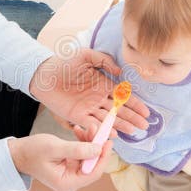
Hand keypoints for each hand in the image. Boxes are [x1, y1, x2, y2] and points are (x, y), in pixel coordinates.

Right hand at [8, 132, 112, 190]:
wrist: (17, 153)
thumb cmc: (32, 152)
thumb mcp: (55, 148)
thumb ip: (77, 149)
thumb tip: (98, 149)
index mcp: (67, 183)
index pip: (93, 173)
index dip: (103, 157)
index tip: (107, 142)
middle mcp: (70, 181)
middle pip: (92, 165)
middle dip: (95, 146)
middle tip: (97, 129)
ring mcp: (69, 174)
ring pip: (87, 158)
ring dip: (89, 142)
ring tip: (87, 127)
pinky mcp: (67, 166)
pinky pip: (80, 155)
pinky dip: (81, 143)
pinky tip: (78, 132)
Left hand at [30, 48, 148, 136]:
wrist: (44, 74)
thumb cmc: (64, 62)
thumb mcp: (86, 56)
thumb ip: (104, 61)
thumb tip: (120, 72)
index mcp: (103, 85)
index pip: (123, 96)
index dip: (135, 104)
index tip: (146, 112)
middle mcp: (99, 98)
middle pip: (120, 111)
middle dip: (133, 118)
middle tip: (145, 126)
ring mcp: (89, 108)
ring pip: (109, 119)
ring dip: (122, 125)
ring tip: (134, 131)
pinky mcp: (78, 116)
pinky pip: (93, 124)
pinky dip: (103, 129)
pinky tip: (113, 134)